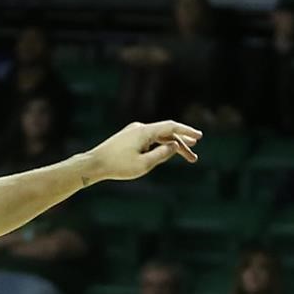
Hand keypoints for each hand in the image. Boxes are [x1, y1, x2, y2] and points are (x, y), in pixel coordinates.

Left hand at [86, 120, 200, 182]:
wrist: (94, 164)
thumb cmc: (118, 166)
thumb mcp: (143, 165)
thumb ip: (162, 155)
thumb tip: (175, 146)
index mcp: (144, 131)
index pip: (171, 127)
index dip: (187, 131)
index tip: (199, 137)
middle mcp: (140, 128)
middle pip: (166, 133)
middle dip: (182, 144)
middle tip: (194, 157)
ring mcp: (134, 131)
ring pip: (158, 137)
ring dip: (172, 146)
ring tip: (186, 157)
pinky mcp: (129, 137)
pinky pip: (150, 139)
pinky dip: (161, 146)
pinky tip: (167, 152)